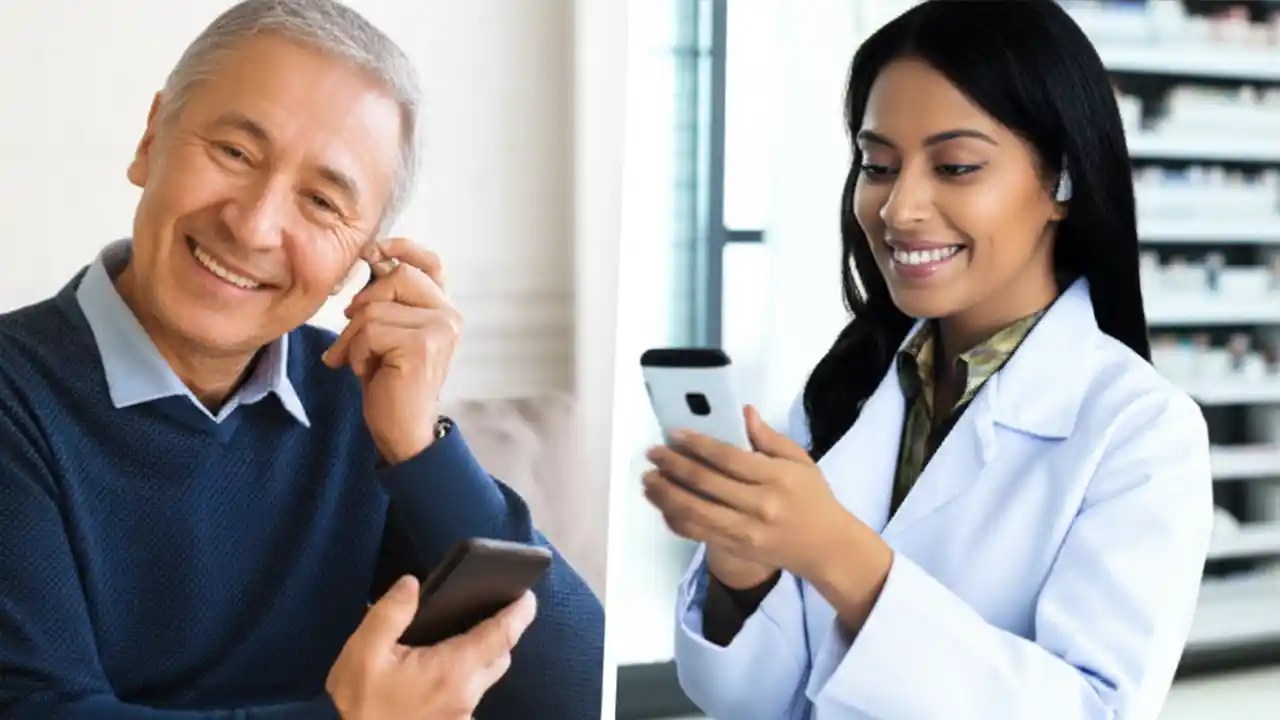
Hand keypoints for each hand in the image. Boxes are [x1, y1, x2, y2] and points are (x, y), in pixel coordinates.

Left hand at [322, 239, 461, 464]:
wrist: (404, 431)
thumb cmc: (392, 383)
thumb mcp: (390, 334)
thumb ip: (387, 302)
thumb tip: (371, 259)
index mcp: (443, 310)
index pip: (430, 264)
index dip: (403, 249)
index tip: (374, 251)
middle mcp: (449, 316)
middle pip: (397, 277)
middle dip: (363, 303)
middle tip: (349, 331)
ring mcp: (439, 329)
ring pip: (375, 309)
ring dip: (352, 338)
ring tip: (356, 361)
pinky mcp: (422, 346)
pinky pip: (370, 332)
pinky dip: (355, 352)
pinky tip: (364, 372)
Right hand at [326, 575, 536, 719]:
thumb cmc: (358, 704)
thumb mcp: (363, 652)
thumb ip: (390, 614)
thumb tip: (412, 584)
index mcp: (452, 670)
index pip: (502, 635)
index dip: (520, 612)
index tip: (528, 595)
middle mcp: (466, 695)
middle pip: (499, 656)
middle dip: (500, 632)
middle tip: (487, 609)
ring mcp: (461, 717)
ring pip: (484, 679)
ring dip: (480, 657)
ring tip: (457, 636)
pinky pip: (469, 696)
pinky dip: (464, 678)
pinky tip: (438, 671)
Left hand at [643, 406, 868, 582]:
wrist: (826, 548)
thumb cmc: (813, 499)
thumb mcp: (800, 462)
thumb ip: (770, 438)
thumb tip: (743, 412)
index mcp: (777, 478)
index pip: (728, 458)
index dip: (697, 444)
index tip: (674, 434)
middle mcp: (759, 506)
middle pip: (706, 483)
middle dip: (673, 466)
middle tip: (653, 454)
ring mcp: (745, 532)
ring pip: (694, 512)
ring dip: (666, 495)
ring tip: (648, 480)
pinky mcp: (735, 549)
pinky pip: (697, 533)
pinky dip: (675, 519)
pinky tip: (662, 505)